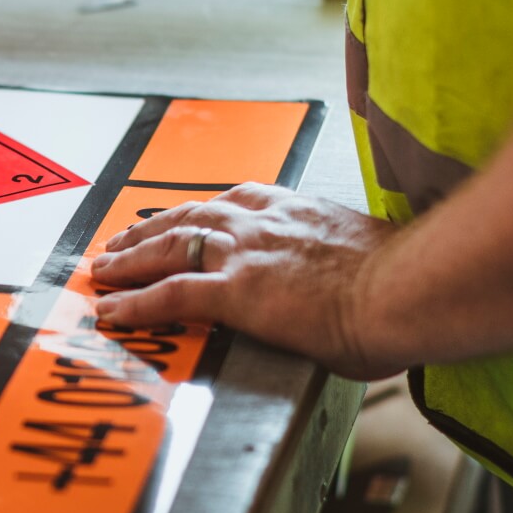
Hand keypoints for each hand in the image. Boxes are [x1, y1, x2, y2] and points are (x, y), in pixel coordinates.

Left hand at [89, 183, 402, 378]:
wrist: (410, 288)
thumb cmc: (408, 279)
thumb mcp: (371, 253)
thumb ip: (344, 260)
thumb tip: (353, 281)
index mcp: (296, 208)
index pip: (233, 200)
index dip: (199, 210)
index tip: (181, 215)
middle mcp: (262, 221)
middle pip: (188, 216)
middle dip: (148, 227)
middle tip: (120, 239)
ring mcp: (245, 254)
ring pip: (168, 248)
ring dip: (129, 259)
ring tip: (102, 270)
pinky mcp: (236, 291)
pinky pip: (170, 296)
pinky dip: (136, 303)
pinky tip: (113, 311)